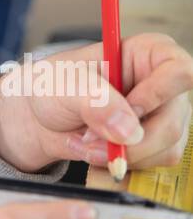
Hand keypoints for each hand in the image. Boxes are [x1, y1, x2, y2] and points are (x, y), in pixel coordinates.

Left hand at [0, 32, 192, 173]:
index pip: (181, 71)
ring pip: (165, 148)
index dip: (159, 94)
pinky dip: (121, 164)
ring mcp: (163, 117)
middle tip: (89, 137)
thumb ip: (95, 101)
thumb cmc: (53, 86)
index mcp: (148, 53)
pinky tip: (97, 152)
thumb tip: (128, 129)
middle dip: (128, 140)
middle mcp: (164, 85)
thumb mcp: (65, 84)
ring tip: (86, 141)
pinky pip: (153, 166)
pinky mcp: (155, 145)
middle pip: (173, 121)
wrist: (40, 118)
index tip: (129, 109)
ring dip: (120, 155)